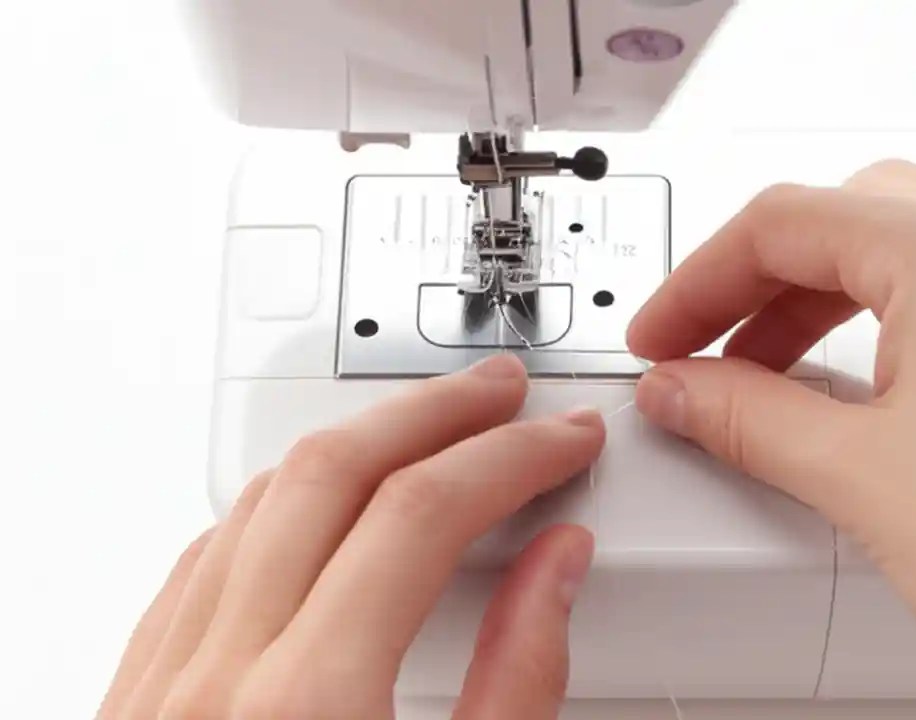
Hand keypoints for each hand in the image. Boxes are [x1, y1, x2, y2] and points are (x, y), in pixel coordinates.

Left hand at [98, 355, 602, 719]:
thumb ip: (518, 684)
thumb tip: (555, 566)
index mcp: (308, 705)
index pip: (422, 516)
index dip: (510, 458)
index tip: (561, 441)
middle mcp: (218, 677)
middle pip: (332, 473)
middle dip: (433, 412)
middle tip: (502, 392)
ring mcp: (166, 681)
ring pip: (261, 498)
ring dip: (358, 443)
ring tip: (426, 431)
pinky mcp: (140, 693)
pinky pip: (209, 556)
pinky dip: (282, 503)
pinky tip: (324, 506)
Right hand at [627, 162, 915, 718]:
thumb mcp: (856, 474)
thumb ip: (744, 415)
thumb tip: (683, 387)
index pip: (785, 223)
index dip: (699, 281)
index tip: (661, 335)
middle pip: (847, 217)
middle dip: (759, 282)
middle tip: (706, 349)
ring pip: (908, 242)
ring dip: (824, 293)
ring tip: (770, 370)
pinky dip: (892, 311)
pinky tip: (859, 376)